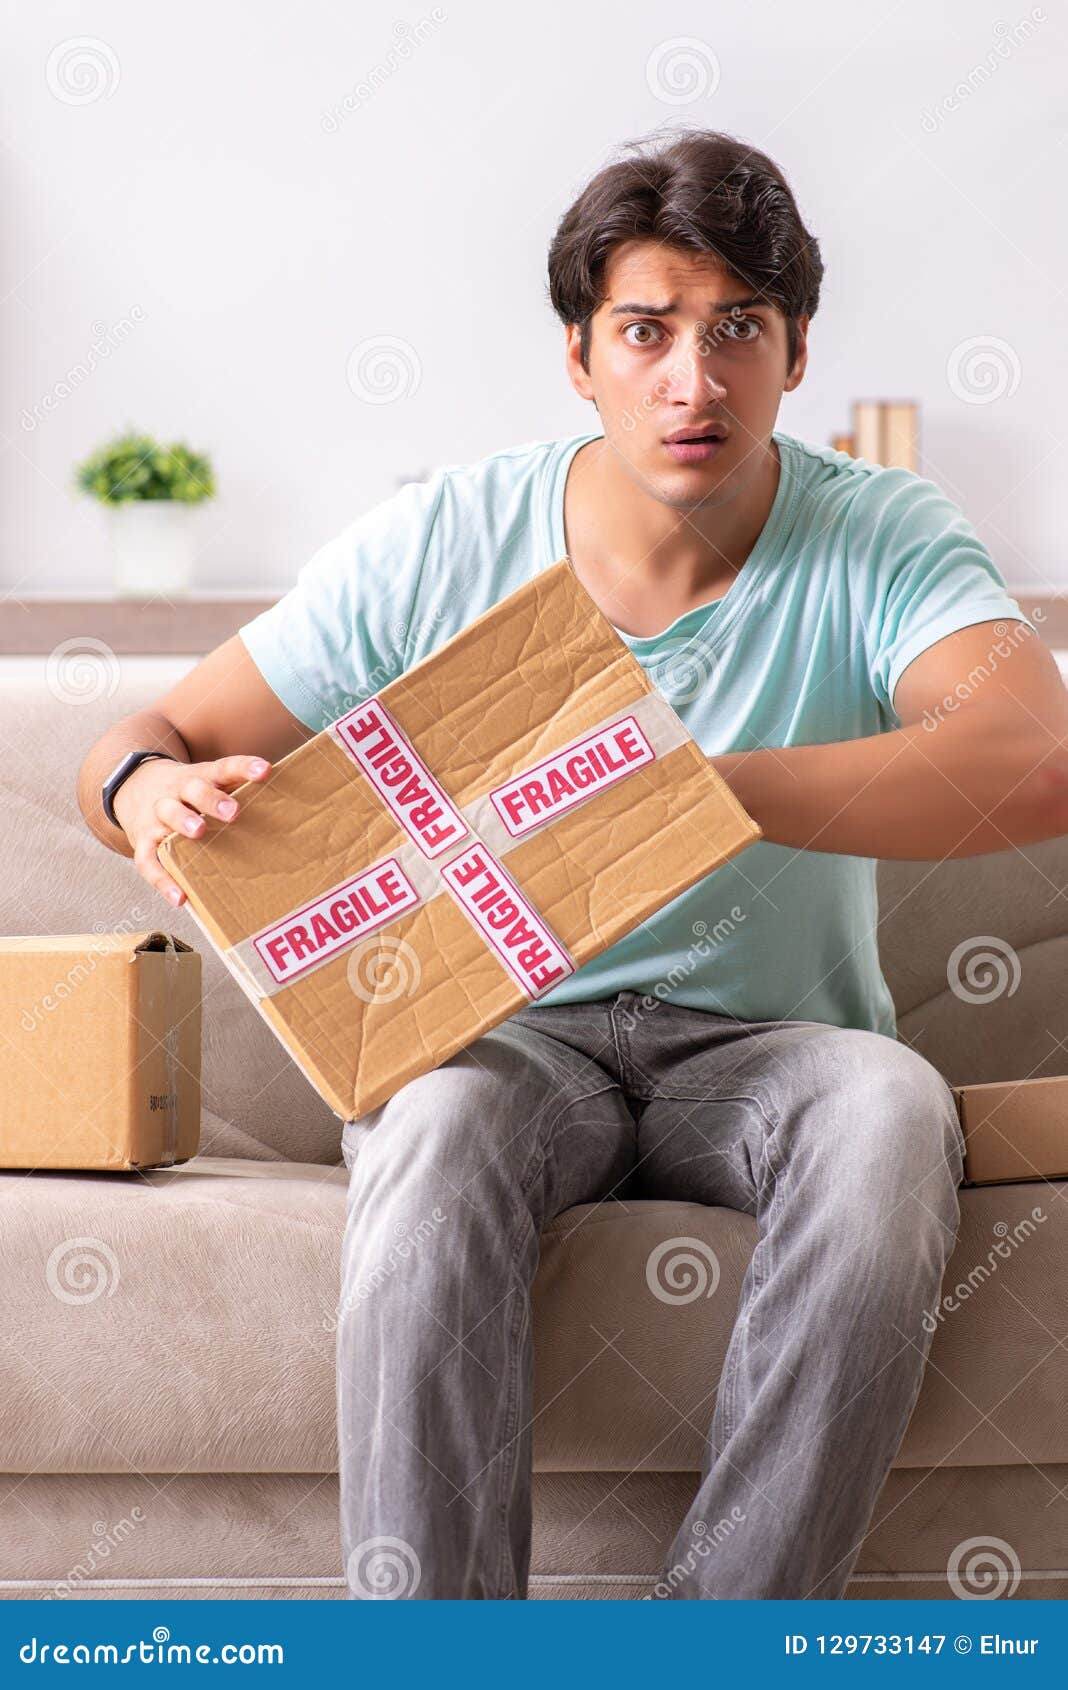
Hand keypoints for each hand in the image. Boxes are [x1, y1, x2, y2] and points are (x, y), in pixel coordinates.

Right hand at [113, 753, 271, 906]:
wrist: (134, 788)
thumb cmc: (188, 793)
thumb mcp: (209, 783)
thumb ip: (238, 793)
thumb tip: (287, 811)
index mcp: (201, 777)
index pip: (224, 768)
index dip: (244, 767)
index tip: (265, 770)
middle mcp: (177, 791)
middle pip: (194, 789)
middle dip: (212, 799)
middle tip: (233, 812)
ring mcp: (157, 814)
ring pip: (168, 814)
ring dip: (183, 822)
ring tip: (199, 832)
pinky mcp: (141, 839)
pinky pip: (148, 860)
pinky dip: (162, 879)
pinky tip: (180, 897)